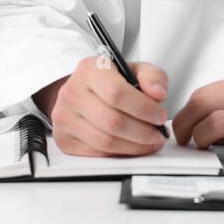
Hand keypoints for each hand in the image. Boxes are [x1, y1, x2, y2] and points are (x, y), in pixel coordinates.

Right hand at [34, 57, 169, 156]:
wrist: (83, 92)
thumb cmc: (111, 82)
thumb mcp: (134, 70)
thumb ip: (152, 76)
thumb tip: (158, 94)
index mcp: (89, 69)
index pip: (116, 93)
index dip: (143, 108)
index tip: (160, 115)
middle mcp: (72, 92)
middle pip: (112, 121)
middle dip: (143, 132)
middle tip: (158, 134)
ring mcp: (64, 117)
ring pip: (105, 141)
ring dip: (134, 146)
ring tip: (150, 142)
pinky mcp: (64, 139)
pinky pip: (97, 153)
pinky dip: (120, 154)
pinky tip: (132, 147)